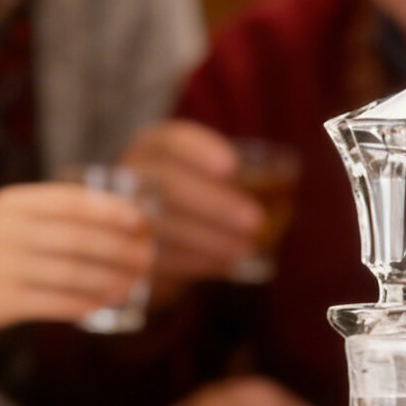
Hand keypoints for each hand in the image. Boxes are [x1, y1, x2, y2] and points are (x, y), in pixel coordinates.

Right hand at [0, 184, 153, 335]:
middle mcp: (7, 230)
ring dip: (110, 280)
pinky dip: (84, 304)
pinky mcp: (1, 300)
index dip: (113, 212)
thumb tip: (117, 223)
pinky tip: (103, 305)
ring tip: (132, 285)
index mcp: (12, 203)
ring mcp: (2, 265)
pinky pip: (55, 303)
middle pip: (80, 239)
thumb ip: (48, 216)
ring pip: (73, 273)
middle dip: (121, 250)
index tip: (141, 223)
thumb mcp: (3, 218)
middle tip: (146, 259)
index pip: (74, 202)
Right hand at [121, 121, 264, 284]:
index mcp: (152, 148)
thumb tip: (284, 190)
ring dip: (210, 238)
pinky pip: (159, 257)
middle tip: (255, 221)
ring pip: (164, 225)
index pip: (172, 141)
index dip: (200, 151)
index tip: (232, 167)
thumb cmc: (190, 200)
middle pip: (169, 184)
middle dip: (214, 203)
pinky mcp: (124, 252)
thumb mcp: (207, 180)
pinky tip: (225, 263)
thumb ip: (234, 179)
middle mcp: (131, 175)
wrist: (140, 238)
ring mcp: (121, 213)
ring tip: (246, 247)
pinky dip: (196, 261)